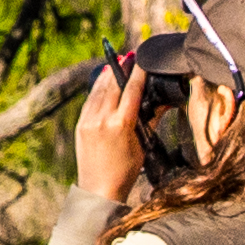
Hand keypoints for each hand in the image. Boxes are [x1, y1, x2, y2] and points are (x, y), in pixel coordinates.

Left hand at [71, 48, 146, 199]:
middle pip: (113, 85)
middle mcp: (102, 119)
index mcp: (121, 124)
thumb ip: (151, 118)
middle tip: (129, 55)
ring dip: (108, 74)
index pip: (131, 90)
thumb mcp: (143, 144)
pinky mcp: (80, 124)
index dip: (138, 72)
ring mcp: (88, 121)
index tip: (142, 59)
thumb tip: (164, 100)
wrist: (99, 189)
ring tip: (116, 61)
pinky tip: (103, 80)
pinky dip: (98, 88)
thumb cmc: (126, 171)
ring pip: (99, 90)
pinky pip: (90, 100)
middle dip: (121, 68)